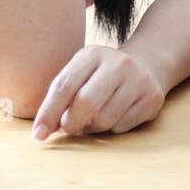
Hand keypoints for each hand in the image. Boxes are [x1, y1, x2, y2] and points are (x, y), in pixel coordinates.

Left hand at [31, 45, 165, 139]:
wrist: (146, 65)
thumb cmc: (101, 76)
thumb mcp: (81, 74)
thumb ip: (60, 97)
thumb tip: (42, 130)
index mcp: (92, 54)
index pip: (64, 86)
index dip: (48, 113)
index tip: (38, 134)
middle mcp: (118, 64)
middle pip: (85, 104)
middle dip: (71, 124)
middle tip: (69, 128)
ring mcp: (138, 80)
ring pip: (103, 120)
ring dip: (92, 128)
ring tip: (93, 118)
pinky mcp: (152, 99)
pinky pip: (121, 127)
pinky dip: (111, 129)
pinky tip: (114, 116)